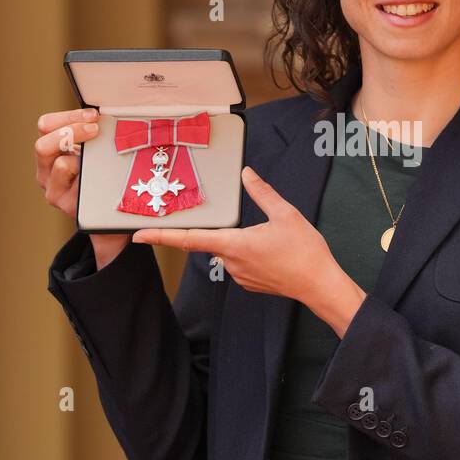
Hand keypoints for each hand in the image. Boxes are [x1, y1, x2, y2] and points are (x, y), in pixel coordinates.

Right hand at [35, 107, 127, 267]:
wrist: (108, 217)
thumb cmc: (102, 177)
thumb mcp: (92, 152)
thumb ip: (90, 136)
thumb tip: (107, 115)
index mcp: (50, 152)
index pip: (45, 125)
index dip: (67, 116)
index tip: (92, 115)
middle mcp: (45, 172)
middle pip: (42, 143)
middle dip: (71, 131)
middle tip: (95, 130)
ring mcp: (54, 191)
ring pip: (59, 164)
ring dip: (82, 155)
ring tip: (101, 154)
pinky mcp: (67, 206)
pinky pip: (77, 185)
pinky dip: (91, 176)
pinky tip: (104, 175)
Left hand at [132, 166, 367, 335]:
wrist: (320, 285)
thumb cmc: (305, 251)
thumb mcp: (285, 214)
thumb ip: (262, 193)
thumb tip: (247, 174)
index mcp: (235, 244)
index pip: (190, 238)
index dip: (161, 236)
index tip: (138, 234)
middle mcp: (232, 263)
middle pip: (214, 241)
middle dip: (225, 231)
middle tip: (251, 227)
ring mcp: (240, 276)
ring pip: (229, 252)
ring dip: (242, 242)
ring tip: (274, 239)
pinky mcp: (250, 284)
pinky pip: (241, 264)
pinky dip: (251, 254)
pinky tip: (274, 252)